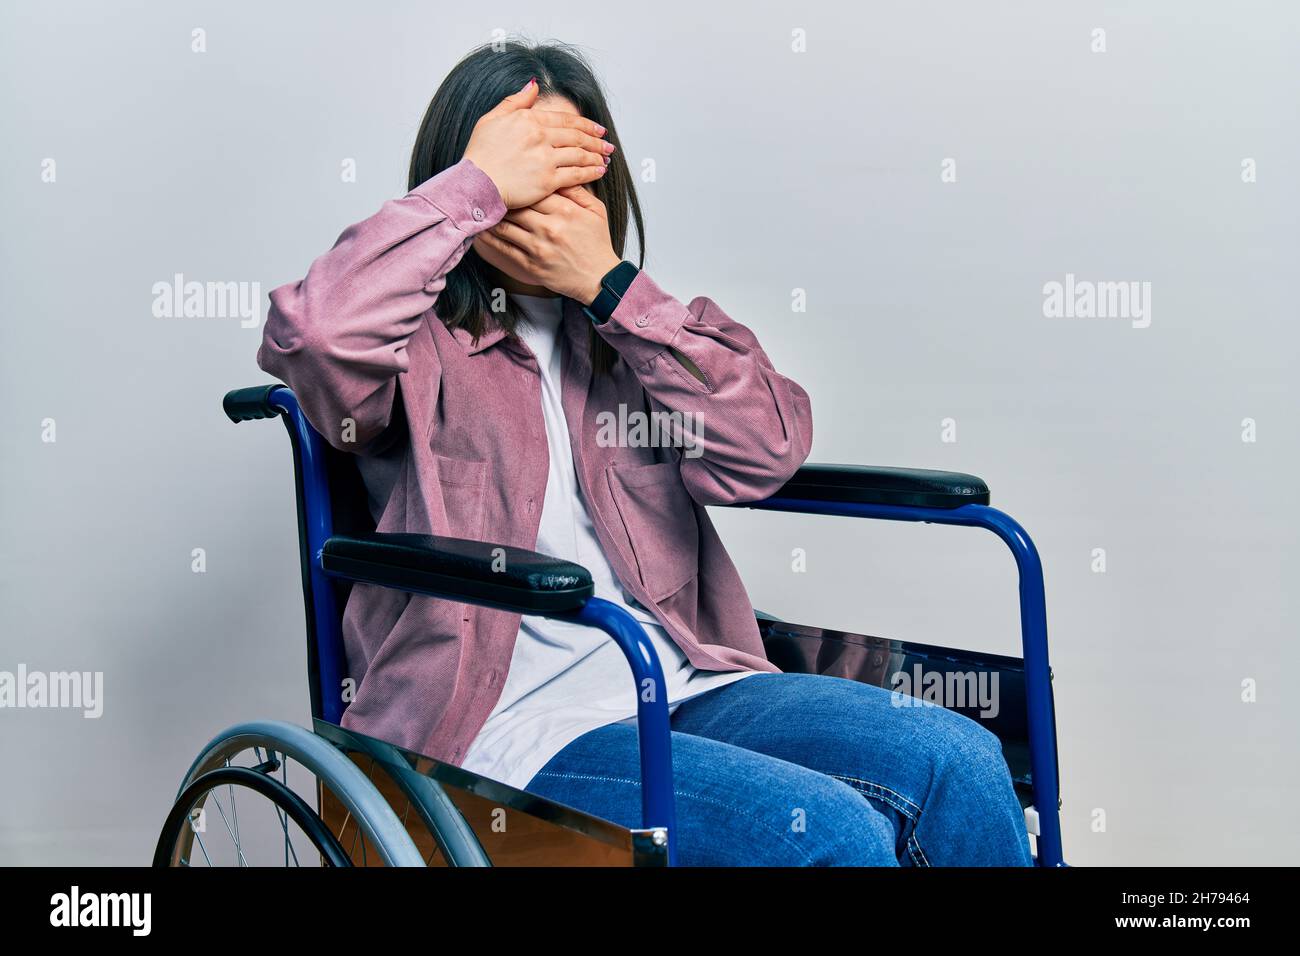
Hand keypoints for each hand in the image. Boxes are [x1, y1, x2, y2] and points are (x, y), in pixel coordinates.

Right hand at [462, 78, 612, 208]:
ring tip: (606, 158)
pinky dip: (590, 172)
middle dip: (596, 140)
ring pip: (579, 154)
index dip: (585, 125)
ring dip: (596, 156)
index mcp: (529, 119)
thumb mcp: (492, 118)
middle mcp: (540, 136)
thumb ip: (515, 101)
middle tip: (608, 144)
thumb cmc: (479, 154)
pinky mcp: (548, 180)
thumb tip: (533, 85)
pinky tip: (599, 172)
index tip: (597, 129)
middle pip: (577, 136)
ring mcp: (545, 158)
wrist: (474, 183)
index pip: (565, 120)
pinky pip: (576, 175)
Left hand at [474, 186, 622, 302]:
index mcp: (566, 210)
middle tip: (488, 190)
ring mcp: (539, 247)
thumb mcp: (596, 211)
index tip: (508, 179)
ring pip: (506, 226)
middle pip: (516, 206)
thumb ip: (578, 191)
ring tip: (480, 207)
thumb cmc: (597, 244)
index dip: (519, 184)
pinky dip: (490, 239)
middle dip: (502, 198)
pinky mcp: (531, 265)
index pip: (534, 190)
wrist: (599, 279)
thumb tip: (561, 172)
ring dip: (491, 217)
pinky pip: (504, 248)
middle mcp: (550, 227)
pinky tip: (481, 230)